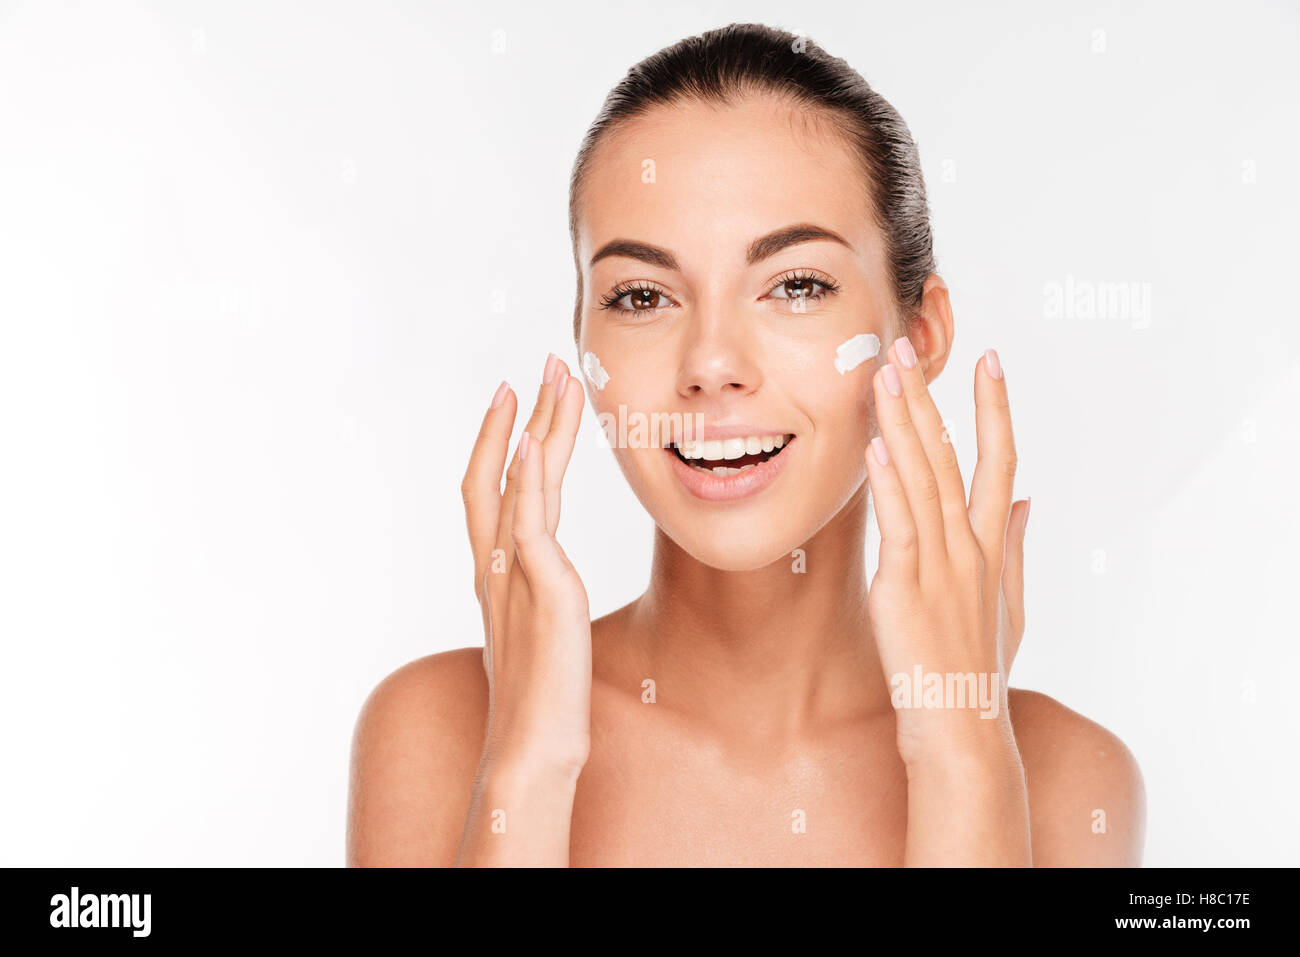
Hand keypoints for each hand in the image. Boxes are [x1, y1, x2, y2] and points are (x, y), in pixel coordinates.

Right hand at [460, 354, 590, 776]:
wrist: (533, 753)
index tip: (516, 398)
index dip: (499, 441)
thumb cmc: (542, 704)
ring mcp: (515, 578)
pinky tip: (536, 445)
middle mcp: (497, 568)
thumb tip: (548, 579)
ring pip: (518, 485)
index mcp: (497, 576)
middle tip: (543, 364)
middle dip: (522, 415)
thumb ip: (539, 598)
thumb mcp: (540, 637)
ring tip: (552, 380)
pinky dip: (528, 481)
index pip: (491, 491)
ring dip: (535, 427)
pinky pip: (529, 526)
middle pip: (500, 473)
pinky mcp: (541, 594)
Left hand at [863, 339, 1027, 767]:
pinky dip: (889, 484)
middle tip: (910, 347)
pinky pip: (898, 525)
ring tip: (888, 376)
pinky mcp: (904, 587)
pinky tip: (878, 447)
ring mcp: (938, 564)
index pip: (999, 460)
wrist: (961, 724)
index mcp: (991, 545)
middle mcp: (968, 546)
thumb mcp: (1008, 603)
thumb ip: (1015, 546)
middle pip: (949, 456)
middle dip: (930, 398)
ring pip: (922, 479)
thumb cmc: (977, 668)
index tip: (991, 361)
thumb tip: (1025, 500)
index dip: (994, 409)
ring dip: (903, 424)